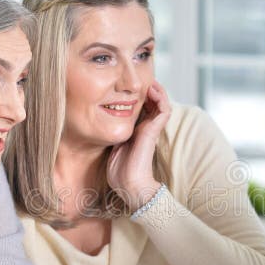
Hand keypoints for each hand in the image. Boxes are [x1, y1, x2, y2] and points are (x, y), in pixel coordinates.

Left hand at [106, 81, 171, 209]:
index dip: (138, 96)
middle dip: (148, 90)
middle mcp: (146, 129)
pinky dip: (161, 97)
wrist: (129, 185)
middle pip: (152, 103)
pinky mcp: (154, 130)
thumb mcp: (112, 147)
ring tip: (150, 80)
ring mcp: (151, 129)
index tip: (129, 86)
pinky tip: (152, 89)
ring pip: (161, 103)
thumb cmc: (119, 172)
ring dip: (157, 90)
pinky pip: (164, 110)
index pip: (142, 109)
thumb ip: (111, 135)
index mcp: (136, 132)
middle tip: (141, 79)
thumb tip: (100, 124)